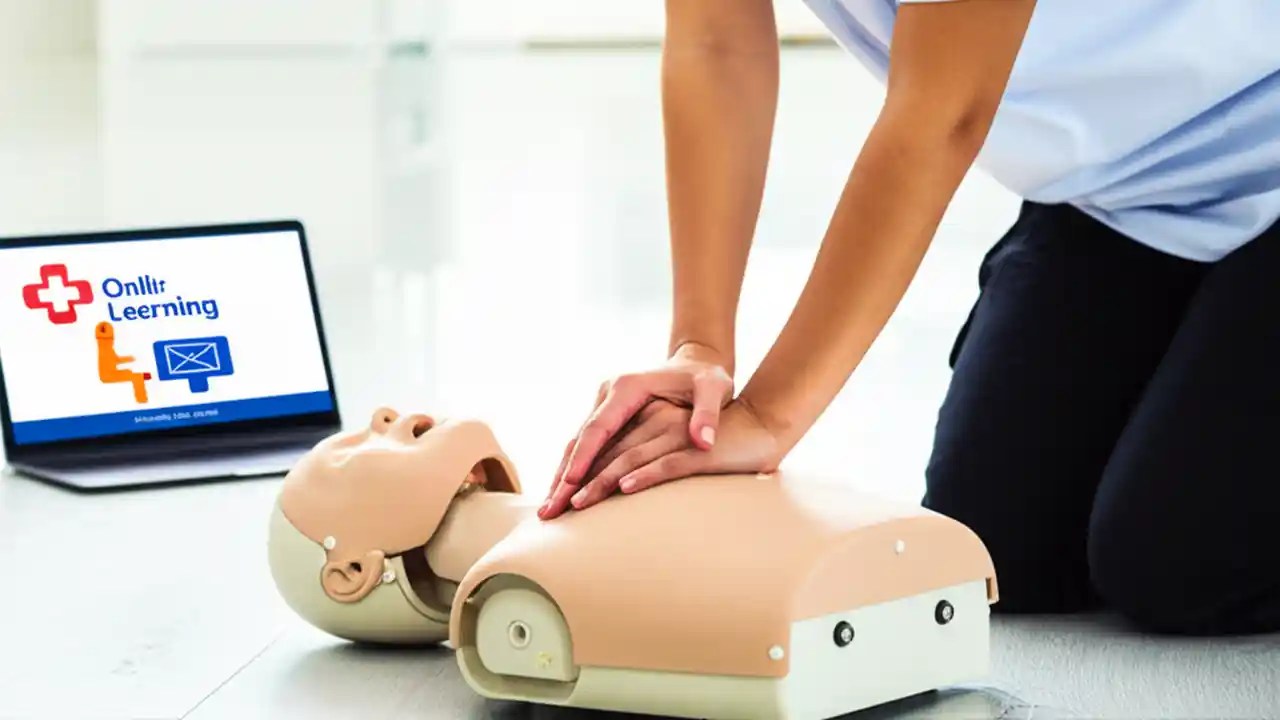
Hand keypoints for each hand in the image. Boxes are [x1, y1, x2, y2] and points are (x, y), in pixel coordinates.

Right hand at [540, 398, 781, 517]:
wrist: (698, 361)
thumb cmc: (708, 378)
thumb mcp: (714, 389)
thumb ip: (708, 414)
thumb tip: (703, 443)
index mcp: (628, 387)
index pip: (598, 428)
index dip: (583, 458)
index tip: (570, 485)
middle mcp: (609, 393)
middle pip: (579, 439)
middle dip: (563, 476)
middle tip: (549, 511)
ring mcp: (605, 403)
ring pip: (576, 444)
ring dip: (562, 477)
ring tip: (550, 511)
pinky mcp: (608, 414)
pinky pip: (587, 446)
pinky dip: (574, 470)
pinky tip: (566, 494)